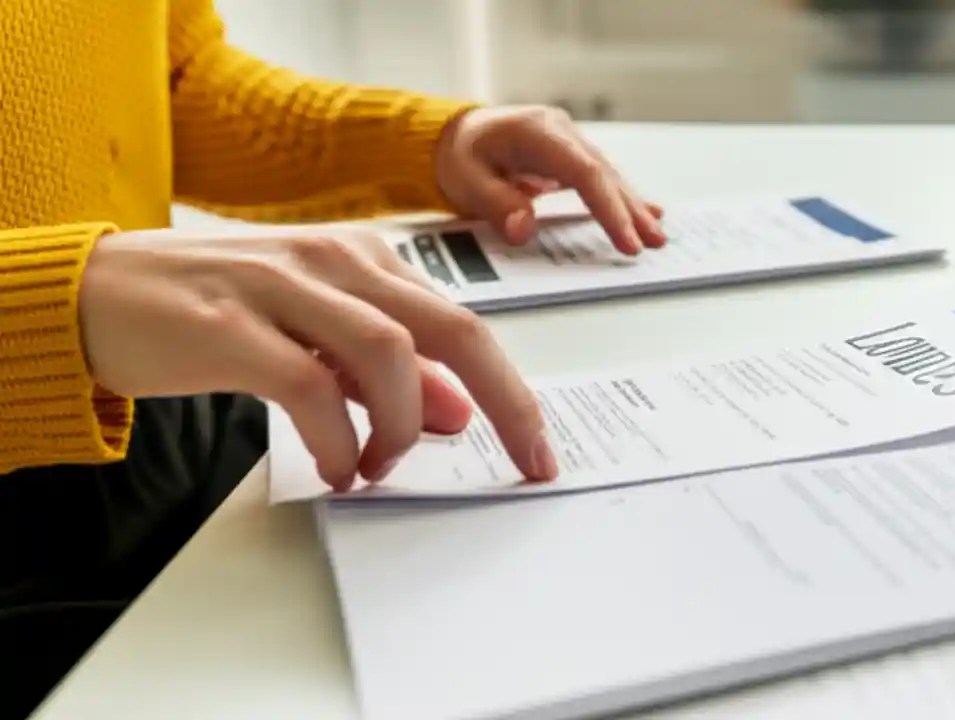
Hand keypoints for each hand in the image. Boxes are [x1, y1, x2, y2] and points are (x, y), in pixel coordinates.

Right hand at [79, 228, 556, 489]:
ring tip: (380, 465)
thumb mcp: (318, 338)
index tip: (536, 447)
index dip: (510, 389)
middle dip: (502, 402)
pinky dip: (336, 436)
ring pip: (387, 352)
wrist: (99, 289)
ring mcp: (282, 285)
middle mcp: (334, 260)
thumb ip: (390, 373)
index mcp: (364, 259)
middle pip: (449, 328)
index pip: (462, 324)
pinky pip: (308, 385)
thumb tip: (460, 412)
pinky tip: (336, 465)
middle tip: (519, 461)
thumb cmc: (217, 312)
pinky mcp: (229, 323)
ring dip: (399, 425)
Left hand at [435, 105, 666, 255]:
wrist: (454, 136)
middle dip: (630, 211)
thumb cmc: (460, 155)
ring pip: (608, 177)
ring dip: (632, 208)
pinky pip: (601, 179)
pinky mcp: (570, 157)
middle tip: (653, 242)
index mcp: (538, 132)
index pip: (584, 173)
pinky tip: (650, 213)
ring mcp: (569, 142)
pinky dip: (622, 199)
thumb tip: (523, 229)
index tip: (625, 240)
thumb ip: (496, 203)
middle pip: (604, 174)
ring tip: (656, 236)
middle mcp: (561, 132)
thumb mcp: (465, 179)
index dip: (608, 208)